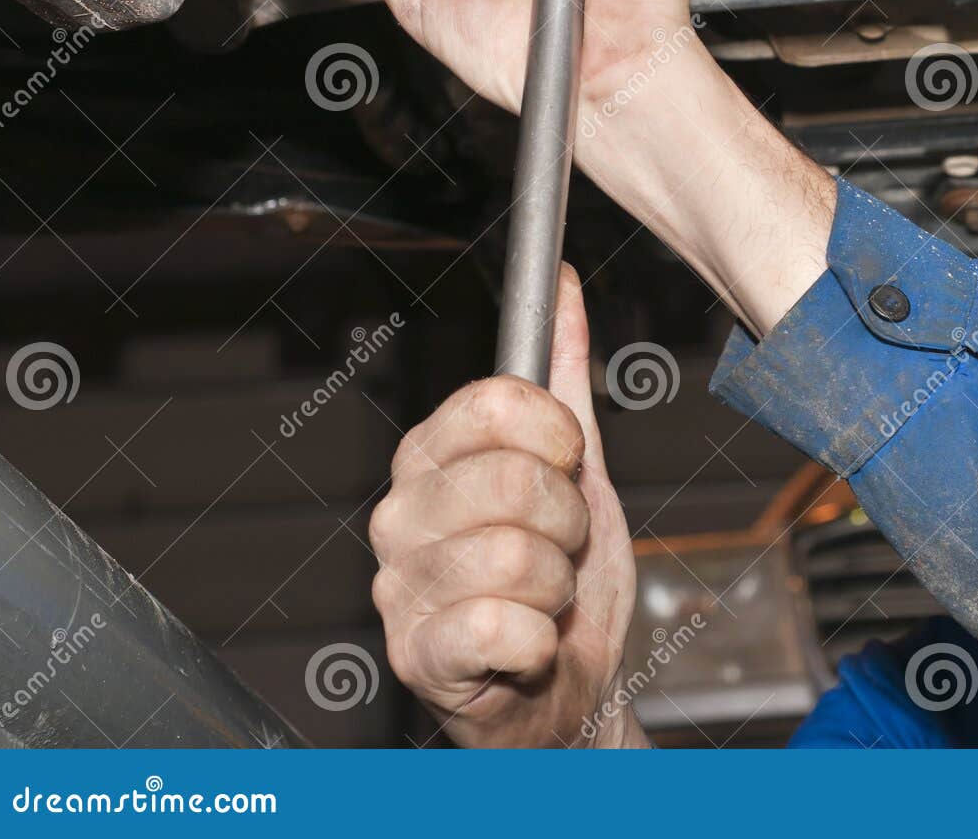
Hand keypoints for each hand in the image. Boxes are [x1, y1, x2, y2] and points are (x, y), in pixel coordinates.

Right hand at [367, 265, 642, 747]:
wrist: (568, 692)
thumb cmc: (565, 584)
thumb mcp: (576, 470)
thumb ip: (564, 376)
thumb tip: (566, 285)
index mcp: (432, 457)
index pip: (495, 402)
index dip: (558, 437)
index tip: (569, 465)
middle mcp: (402, 514)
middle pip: (513, 479)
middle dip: (569, 521)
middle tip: (558, 548)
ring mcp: (401, 587)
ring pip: (518, 555)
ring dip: (558, 585)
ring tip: (541, 599)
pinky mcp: (415, 656)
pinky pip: (498, 625)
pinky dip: (537, 640)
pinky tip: (524, 645)